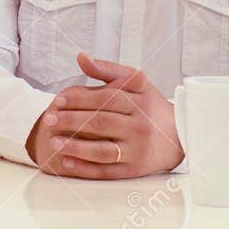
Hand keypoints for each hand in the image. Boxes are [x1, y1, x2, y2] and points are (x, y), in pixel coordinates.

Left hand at [26, 52, 182, 178]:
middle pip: (101, 123)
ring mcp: (137, 150)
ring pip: (103, 150)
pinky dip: (86, 168)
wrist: (180, 136)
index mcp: (139, 102)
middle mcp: (139, 127)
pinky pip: (107, 171)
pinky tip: (67, 162)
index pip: (105, 99)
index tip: (57, 101)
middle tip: (48, 120)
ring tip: (54, 142)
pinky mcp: (135, 170)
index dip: (79, 99)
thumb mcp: (136, 84)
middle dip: (72, 121)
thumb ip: (107, 70)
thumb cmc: (150, 107)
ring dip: (76, 147)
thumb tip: (81, 57)